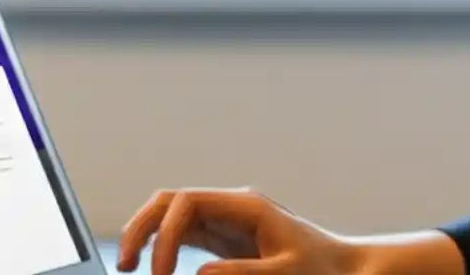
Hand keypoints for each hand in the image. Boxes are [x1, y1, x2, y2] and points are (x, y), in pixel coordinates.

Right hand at [118, 187, 357, 274]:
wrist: (344, 269)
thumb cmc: (320, 269)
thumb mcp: (286, 274)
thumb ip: (244, 273)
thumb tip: (199, 272)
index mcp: (246, 206)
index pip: (187, 202)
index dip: (164, 234)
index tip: (159, 274)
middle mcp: (231, 206)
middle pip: (171, 202)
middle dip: (142, 227)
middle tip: (125, 265)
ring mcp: (226, 220)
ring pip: (172, 215)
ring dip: (147, 235)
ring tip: (129, 265)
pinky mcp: (224, 238)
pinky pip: (182, 234)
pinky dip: (162, 246)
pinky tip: (153, 267)